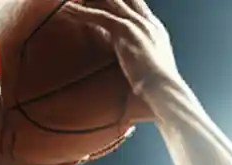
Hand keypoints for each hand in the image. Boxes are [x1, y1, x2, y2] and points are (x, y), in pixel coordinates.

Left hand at [63, 0, 181, 98]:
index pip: (136, 5)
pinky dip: (81, 13)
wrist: (164, 88)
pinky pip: (99, 16)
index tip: (102, 3)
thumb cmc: (158, 85)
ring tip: (70, 2)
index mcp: (154, 29)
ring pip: (110, 2)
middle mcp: (146, 21)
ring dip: (89, 1)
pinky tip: (68, 11)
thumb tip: (128, 61)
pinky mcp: (125, 30)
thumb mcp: (150, 66)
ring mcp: (136, 24)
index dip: (120, 2)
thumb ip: (139, 57)